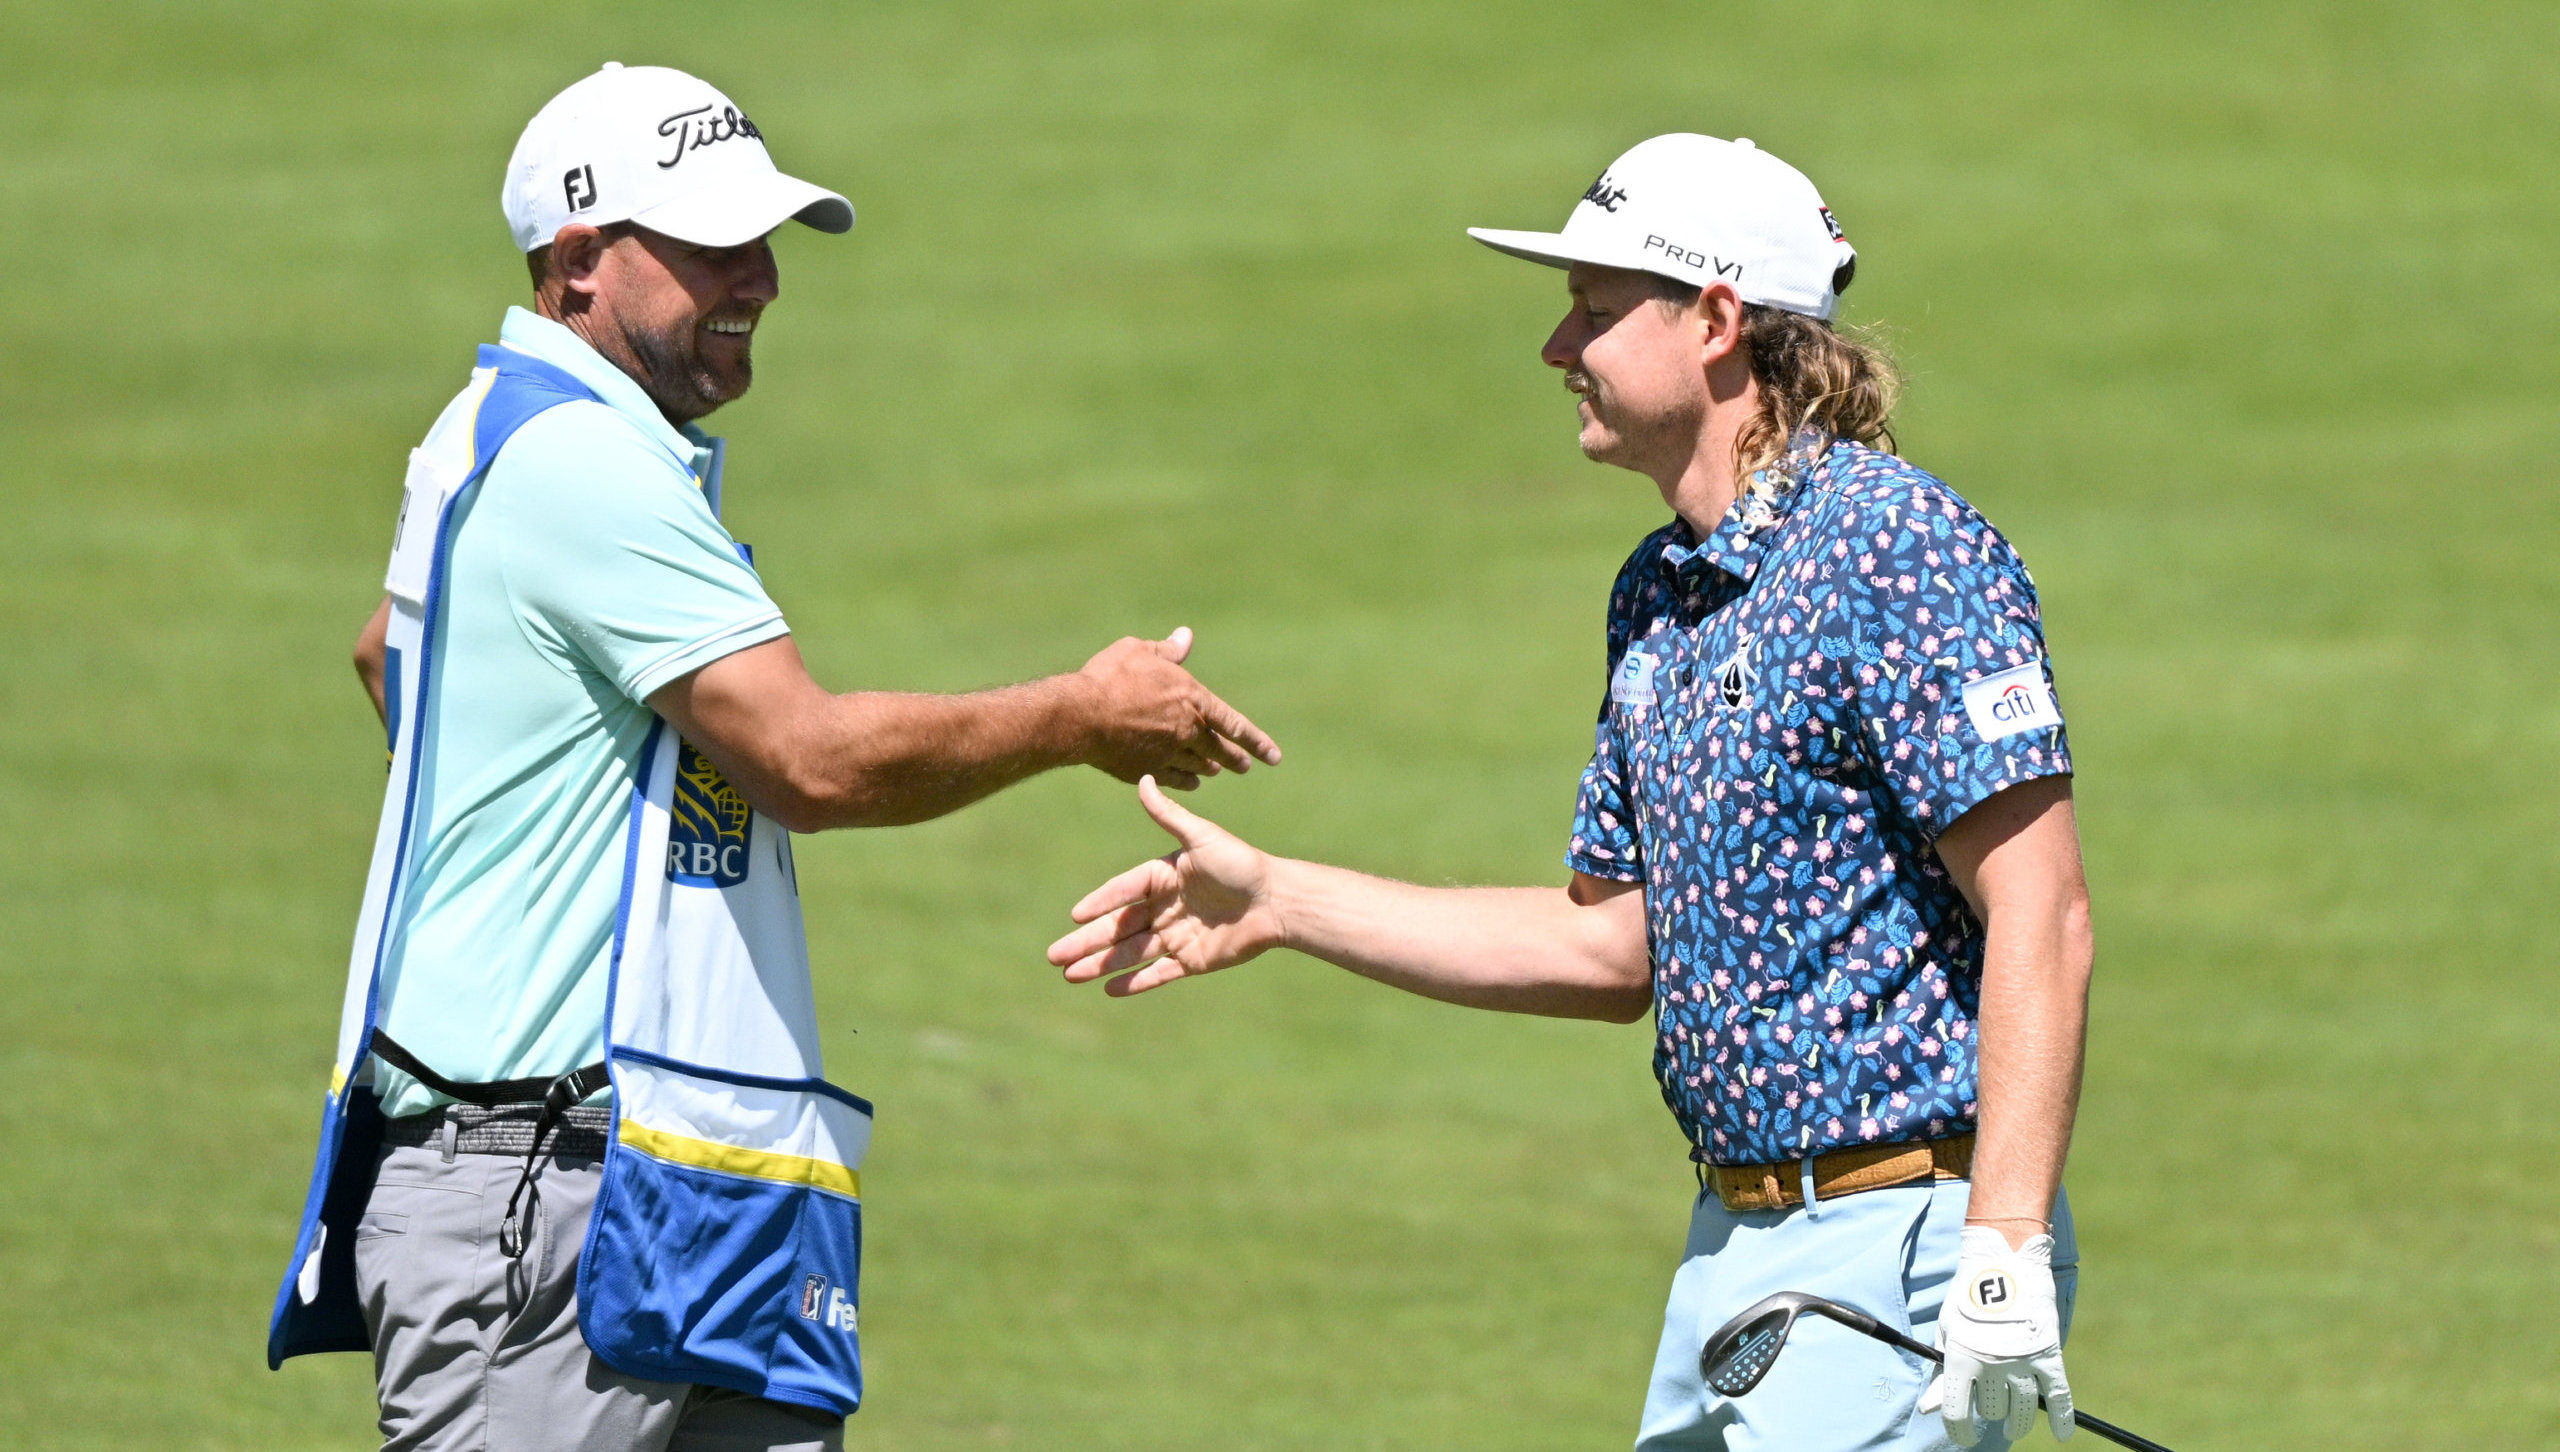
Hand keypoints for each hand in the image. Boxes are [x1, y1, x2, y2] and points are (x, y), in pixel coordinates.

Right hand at [1046, 776, 1286, 994]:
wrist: (1278, 901)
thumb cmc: (1241, 863)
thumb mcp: (1201, 837)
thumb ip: (1168, 816)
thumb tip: (1142, 778)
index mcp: (1164, 876)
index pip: (1123, 891)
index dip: (1100, 903)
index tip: (1076, 915)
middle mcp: (1166, 907)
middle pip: (1118, 927)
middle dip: (1087, 942)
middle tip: (1053, 955)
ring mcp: (1177, 935)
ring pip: (1131, 953)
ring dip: (1101, 964)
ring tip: (1070, 975)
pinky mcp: (1193, 960)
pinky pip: (1158, 973)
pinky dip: (1135, 982)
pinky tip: (1108, 989)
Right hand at [1072, 627, 1280, 789]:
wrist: (1080, 716)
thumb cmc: (1109, 677)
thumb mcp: (1139, 651)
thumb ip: (1167, 650)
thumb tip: (1186, 636)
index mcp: (1193, 699)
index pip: (1234, 723)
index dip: (1256, 740)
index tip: (1274, 756)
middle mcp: (1187, 730)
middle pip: (1220, 749)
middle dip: (1235, 758)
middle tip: (1245, 765)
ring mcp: (1168, 753)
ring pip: (1198, 764)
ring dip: (1209, 767)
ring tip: (1216, 770)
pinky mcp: (1147, 770)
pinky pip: (1174, 779)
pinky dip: (1185, 780)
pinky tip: (1190, 782)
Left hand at [1920, 1226, 2073, 1444]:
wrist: (2004, 1261)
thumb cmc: (1968, 1299)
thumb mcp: (1947, 1332)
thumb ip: (1940, 1373)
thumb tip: (1927, 1410)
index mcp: (1960, 1357)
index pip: (1956, 1413)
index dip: (1959, 1433)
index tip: (1964, 1437)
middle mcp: (1991, 1363)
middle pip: (1991, 1411)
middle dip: (1989, 1412)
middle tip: (1990, 1404)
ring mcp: (2022, 1359)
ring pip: (2021, 1409)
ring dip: (2016, 1423)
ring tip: (2012, 1426)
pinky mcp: (2049, 1353)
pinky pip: (2059, 1396)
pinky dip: (2062, 1418)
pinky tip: (2061, 1434)